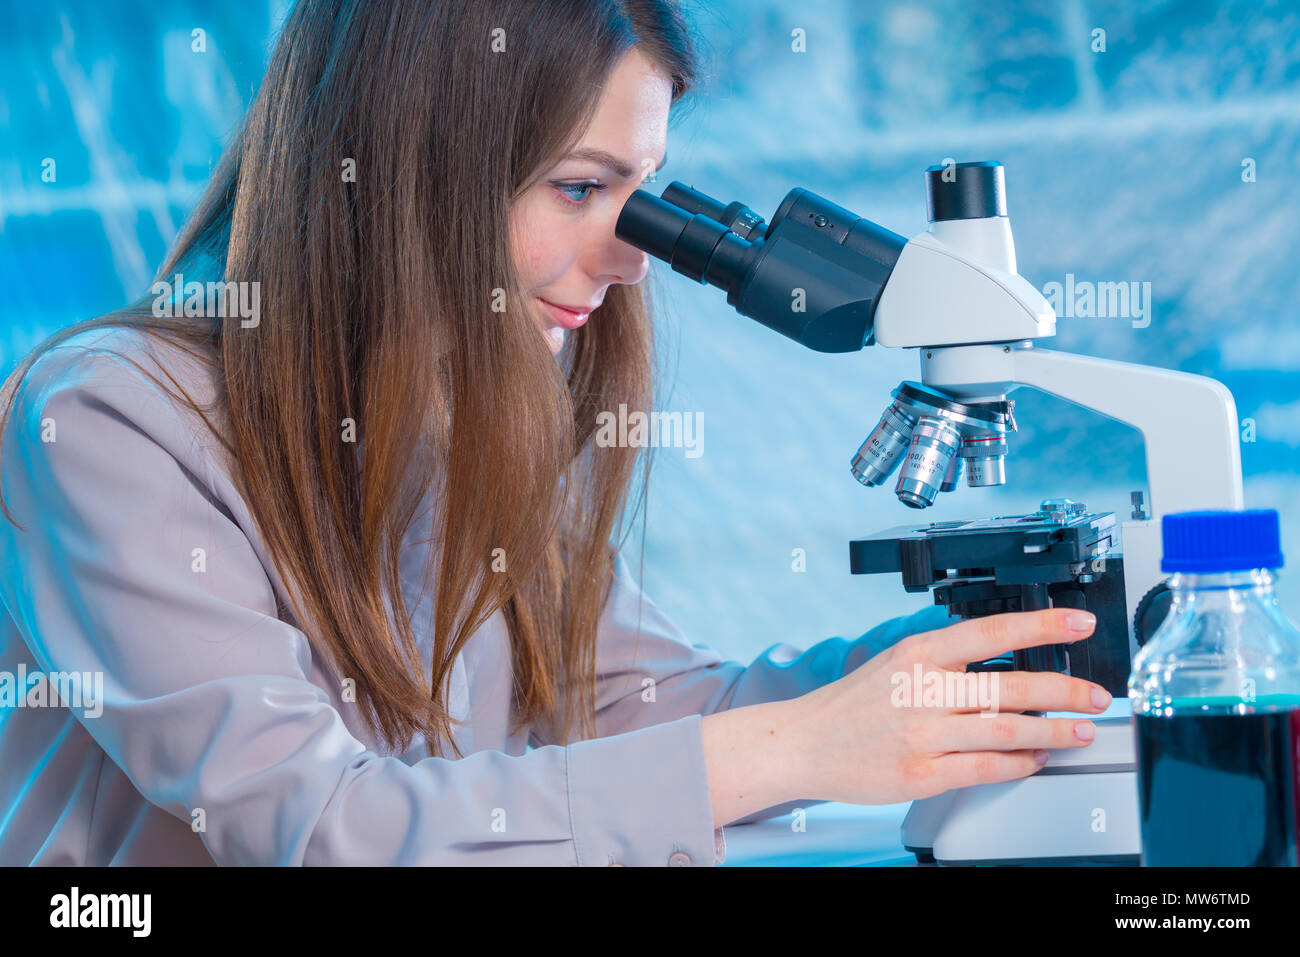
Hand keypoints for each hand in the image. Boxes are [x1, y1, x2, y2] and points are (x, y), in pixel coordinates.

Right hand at [786, 607, 1109, 805]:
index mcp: (918, 653)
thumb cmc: (855, 703)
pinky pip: (986, 769)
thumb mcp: (897, 661)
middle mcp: (922, 690)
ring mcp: (922, 734)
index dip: (1042, 626)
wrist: (805, 742)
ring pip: (1007, 731)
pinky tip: (1036, 759)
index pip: (991, 631)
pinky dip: (1020, 764)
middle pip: (1011, 687)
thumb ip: (947, 658)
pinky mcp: (921, 774)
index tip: (1079, 625)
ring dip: (1054, 731)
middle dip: (1066, 691)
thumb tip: (1011, 656)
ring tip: (1080, 730)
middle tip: (1097, 695)